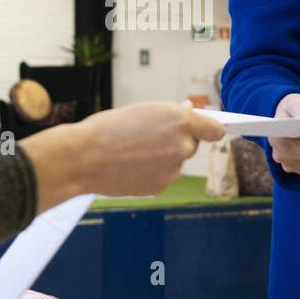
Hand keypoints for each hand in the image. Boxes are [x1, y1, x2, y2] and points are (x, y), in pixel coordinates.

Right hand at [23, 102, 224, 206]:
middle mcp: (183, 145)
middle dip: (176, 142)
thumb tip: (187, 117)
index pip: (215, 129)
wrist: (84, 157)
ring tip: (132, 152)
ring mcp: (173, 169)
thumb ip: (169, 117)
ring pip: (174, 162)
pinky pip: (162, 177)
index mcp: (180, 121)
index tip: (206, 131)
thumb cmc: (108, 129)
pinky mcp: (161, 186)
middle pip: (192, 145)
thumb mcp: (143, 112)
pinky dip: (151, 173)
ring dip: (161, 158)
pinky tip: (129, 167)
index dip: (210, 130)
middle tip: (150, 138)